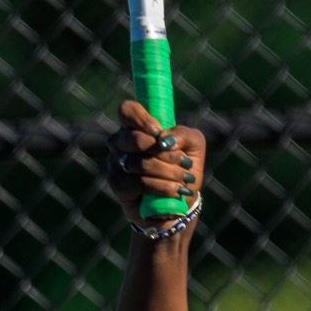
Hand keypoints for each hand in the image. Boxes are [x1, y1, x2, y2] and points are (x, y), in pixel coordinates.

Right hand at [106, 100, 206, 225]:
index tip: (158, 132)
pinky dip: (162, 186)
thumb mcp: (194, 145)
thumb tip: (165, 140)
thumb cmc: (184, 167)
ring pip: (139, 163)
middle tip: (184, 161)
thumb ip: (183, 134)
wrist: (181, 200)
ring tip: (185, 178)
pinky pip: (139, 183)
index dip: (141, 118)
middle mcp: (121, 142)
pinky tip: (175, 190)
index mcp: (137, 126)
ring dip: (168, 172)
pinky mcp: (118, 185)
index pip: (127, 110)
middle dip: (164, 153)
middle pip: (134, 139)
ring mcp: (116, 163)